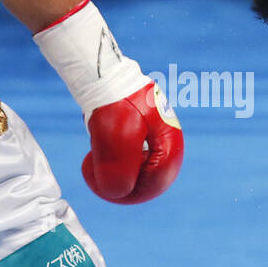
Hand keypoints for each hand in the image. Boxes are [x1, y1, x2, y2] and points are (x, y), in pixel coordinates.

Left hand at [82, 81, 182, 203]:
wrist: (98, 73)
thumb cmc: (111, 105)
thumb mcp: (114, 142)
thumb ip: (119, 173)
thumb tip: (116, 193)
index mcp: (171, 139)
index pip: (160, 180)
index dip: (134, 193)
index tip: (109, 191)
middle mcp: (168, 135)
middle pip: (154, 175)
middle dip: (127, 184)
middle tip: (101, 185)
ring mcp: (155, 129)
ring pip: (141, 164)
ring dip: (120, 171)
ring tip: (97, 164)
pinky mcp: (142, 124)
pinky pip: (133, 151)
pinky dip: (117, 157)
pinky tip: (99, 151)